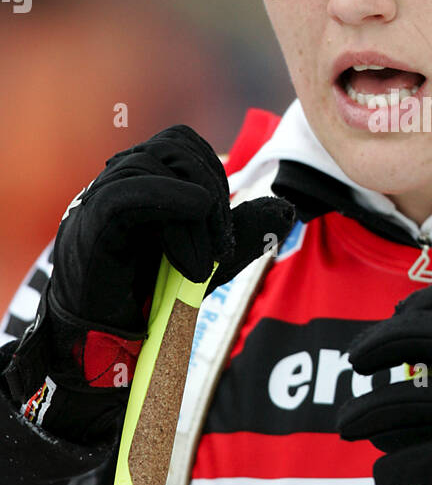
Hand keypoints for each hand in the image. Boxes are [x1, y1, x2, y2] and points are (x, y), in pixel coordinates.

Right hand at [3, 125, 294, 441]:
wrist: (106, 342)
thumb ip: (243, 233)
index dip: (215, 173)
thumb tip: (287, 210)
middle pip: (174, 145)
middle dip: (212, 187)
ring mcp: (100, 199)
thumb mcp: (209, 260)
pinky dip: (170, 201)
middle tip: (220, 244)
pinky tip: (194, 234)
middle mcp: (119, 181)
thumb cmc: (151, 299)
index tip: (223, 229)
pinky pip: (129, 192)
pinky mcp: (90, 225)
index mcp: (144, 180)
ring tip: (202, 263)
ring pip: (154, 166)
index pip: (184, 143)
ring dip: (195, 213)